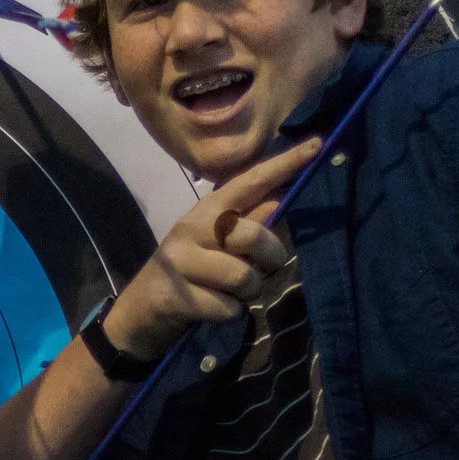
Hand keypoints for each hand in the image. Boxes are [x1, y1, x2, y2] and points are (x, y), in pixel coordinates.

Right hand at [103, 138, 321, 360]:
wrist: (140, 312)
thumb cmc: (191, 272)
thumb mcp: (217, 242)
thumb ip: (248, 222)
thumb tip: (280, 198)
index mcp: (206, 209)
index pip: (250, 181)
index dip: (284, 165)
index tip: (318, 145)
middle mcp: (192, 227)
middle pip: (252, 234)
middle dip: (269, 258)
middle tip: (261, 269)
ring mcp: (181, 261)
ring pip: (244, 278)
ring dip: (248, 292)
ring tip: (229, 292)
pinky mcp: (178, 296)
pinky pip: (229, 308)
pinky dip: (230, 314)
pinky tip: (212, 308)